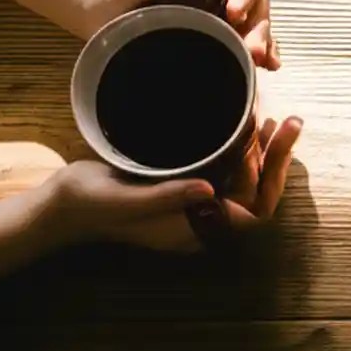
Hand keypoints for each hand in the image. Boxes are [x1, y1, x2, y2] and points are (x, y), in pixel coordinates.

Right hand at [37, 116, 302, 251]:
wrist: (60, 206)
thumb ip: (168, 197)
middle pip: (255, 196)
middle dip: (275, 160)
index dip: (272, 180)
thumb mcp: (126, 201)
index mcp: (193, 231)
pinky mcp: (182, 187)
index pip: (253, 214)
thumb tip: (210, 190)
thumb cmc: (89, 205)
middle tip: (289, 121)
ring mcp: (193, 205)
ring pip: (243, 183)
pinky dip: (239, 151)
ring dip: (261, 154)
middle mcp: (200, 221)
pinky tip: (243, 125)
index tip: (279, 142)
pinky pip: (223, 173)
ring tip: (273, 119)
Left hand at [77, 0, 279, 68]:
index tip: (235, 12)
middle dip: (260, 19)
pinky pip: (250, 32)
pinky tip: (269, 63)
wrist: (105, 19)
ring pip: (258, 13)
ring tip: (258, 62)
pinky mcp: (221, 26)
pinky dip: (264, 47)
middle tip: (251, 50)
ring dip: (263, 37)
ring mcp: (222, 1)